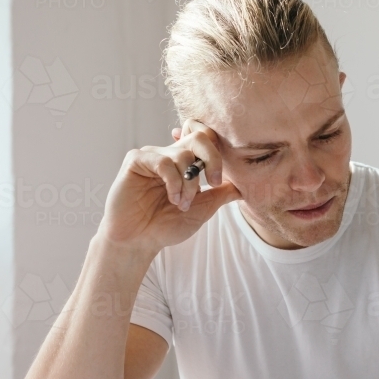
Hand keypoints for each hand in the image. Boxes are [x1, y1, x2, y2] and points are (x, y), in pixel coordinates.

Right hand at [98, 119, 241, 252]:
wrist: (139, 242)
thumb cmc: (166, 226)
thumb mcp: (202, 210)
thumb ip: (221, 195)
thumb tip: (243, 186)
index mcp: (186, 163)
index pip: (206, 139)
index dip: (217, 152)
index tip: (217, 181)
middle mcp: (169, 155)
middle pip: (199, 136)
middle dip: (212, 159)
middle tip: (212, 183)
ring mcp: (152, 155)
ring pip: (184, 155)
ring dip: (189, 184)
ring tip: (181, 204)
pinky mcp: (136, 160)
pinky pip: (163, 161)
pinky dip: (173, 182)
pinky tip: (171, 198)